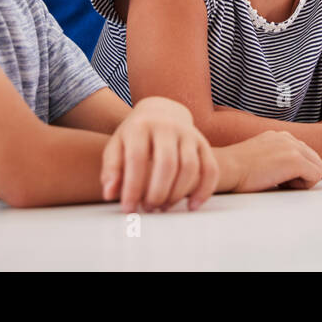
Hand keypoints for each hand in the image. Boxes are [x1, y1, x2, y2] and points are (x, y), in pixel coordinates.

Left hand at [101, 96, 217, 212]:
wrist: (161, 112)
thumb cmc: (135, 135)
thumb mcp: (117, 145)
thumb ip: (112, 169)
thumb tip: (110, 194)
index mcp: (141, 126)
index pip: (137, 158)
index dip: (133, 187)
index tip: (128, 209)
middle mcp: (167, 126)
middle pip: (167, 163)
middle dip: (157, 192)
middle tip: (148, 209)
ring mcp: (188, 133)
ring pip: (190, 167)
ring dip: (177, 194)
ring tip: (163, 208)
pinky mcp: (203, 143)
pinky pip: (210, 168)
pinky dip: (204, 190)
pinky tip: (191, 206)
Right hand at [214, 131, 321, 192]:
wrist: (226, 168)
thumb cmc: (235, 170)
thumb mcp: (258, 157)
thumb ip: (274, 158)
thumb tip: (286, 173)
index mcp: (278, 136)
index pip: (304, 154)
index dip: (296, 171)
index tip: (277, 178)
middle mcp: (287, 138)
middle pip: (315, 160)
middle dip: (303, 175)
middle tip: (281, 184)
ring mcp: (292, 147)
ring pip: (318, 167)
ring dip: (303, 180)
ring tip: (281, 184)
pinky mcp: (295, 160)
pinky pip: (316, 176)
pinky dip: (303, 186)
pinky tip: (282, 185)